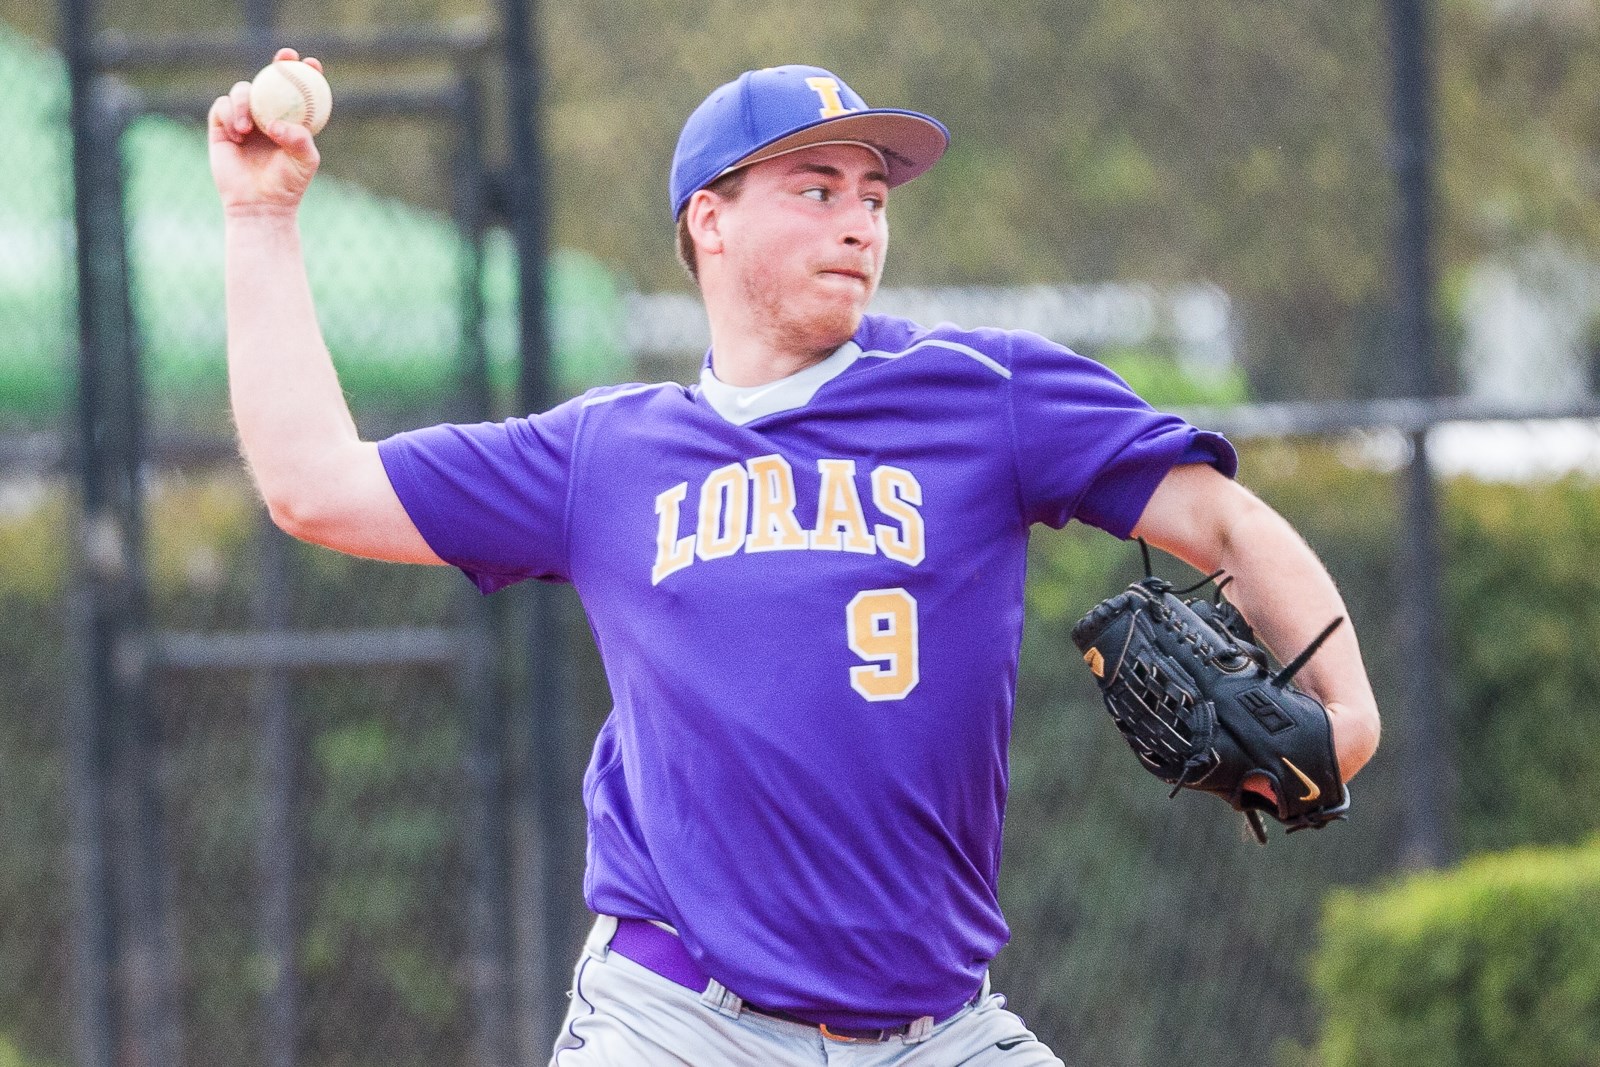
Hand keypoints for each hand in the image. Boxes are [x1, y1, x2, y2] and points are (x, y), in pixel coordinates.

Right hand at [208, 47, 322, 215]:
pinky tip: (237, 136)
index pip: (299, 91)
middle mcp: (267, 115)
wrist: (259, 204)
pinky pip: (221, 107)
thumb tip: (277, 122)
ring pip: (242, 91)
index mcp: (291, 120)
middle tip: (284, 58)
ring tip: (248, 129)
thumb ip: (299, 139)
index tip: (313, 64)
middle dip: (278, 64)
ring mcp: (244, 119)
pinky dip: (229, 116)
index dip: (305, 73)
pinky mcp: (221, 126)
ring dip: (245, 103)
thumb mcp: (304, 162)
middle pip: (270, 80)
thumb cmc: (287, 185)